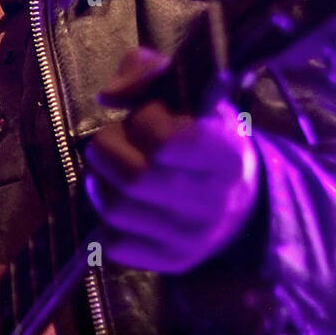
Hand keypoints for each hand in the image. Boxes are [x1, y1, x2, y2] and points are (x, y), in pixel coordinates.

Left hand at [84, 47, 260, 272]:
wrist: (235, 198)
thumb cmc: (200, 133)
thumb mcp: (185, 91)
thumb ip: (147, 72)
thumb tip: (109, 95)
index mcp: (228, 154)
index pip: (167, 140)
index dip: (143, 120)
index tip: (145, 116)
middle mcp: (215, 202)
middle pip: (134, 178)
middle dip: (107, 150)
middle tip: (112, 140)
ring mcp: (194, 238)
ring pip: (116, 210)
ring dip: (101, 182)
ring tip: (115, 168)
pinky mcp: (171, 263)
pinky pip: (114, 242)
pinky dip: (107, 218)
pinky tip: (123, 200)